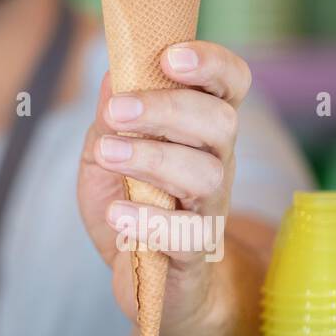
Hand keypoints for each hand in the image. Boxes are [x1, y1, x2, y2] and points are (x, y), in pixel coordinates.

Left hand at [76, 40, 254, 335]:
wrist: (143, 278)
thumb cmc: (130, 199)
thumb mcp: (104, 150)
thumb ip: (110, 115)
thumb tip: (115, 72)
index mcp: (199, 127)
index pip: (230, 82)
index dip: (211, 63)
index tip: (171, 56)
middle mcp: (216, 162)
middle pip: (219, 122)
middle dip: (167, 108)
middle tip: (117, 111)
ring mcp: (209, 208)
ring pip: (207, 175)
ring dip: (152, 158)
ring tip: (108, 154)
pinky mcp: (194, 253)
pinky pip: (187, 235)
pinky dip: (149, 220)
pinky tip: (118, 214)